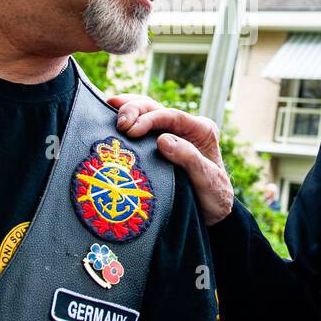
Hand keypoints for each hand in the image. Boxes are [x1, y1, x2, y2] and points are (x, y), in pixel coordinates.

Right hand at [108, 94, 233, 226]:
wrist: (212, 213)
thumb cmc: (213, 197)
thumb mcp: (207, 180)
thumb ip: (189, 159)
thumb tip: (163, 140)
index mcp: (201, 129)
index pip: (171, 116)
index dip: (149, 119)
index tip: (131, 131)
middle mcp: (185, 127)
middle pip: (155, 107)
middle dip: (134, 110)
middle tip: (119, 125)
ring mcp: (170, 133)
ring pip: (145, 111)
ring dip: (126, 110)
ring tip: (107, 110)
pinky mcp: (157, 143)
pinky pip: (139, 125)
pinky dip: (124, 120)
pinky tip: (108, 119)